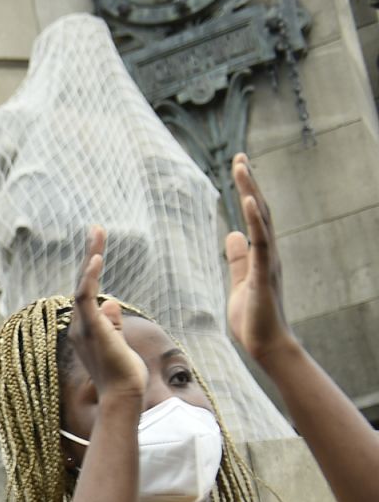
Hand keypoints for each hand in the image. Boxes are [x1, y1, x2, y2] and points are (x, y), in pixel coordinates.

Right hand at [68, 226, 146, 401]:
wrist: (123, 395)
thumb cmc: (124, 375)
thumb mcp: (120, 344)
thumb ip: (113, 323)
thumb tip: (111, 302)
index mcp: (85, 330)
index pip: (86, 294)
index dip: (91, 271)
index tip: (97, 250)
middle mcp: (78, 326)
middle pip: (82, 283)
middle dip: (89, 255)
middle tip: (96, 230)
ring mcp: (83, 326)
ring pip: (82, 284)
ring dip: (90, 256)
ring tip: (97, 232)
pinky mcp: (91, 327)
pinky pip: (85, 296)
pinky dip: (90, 276)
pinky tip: (96, 258)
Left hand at [225, 154, 301, 363]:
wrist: (266, 344)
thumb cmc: (254, 318)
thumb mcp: (240, 281)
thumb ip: (238, 259)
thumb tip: (232, 235)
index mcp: (262, 254)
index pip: (254, 216)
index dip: (247, 191)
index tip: (239, 168)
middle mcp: (269, 252)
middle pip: (259, 210)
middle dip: (249, 183)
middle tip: (239, 157)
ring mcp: (269, 261)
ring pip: (260, 219)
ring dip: (250, 192)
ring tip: (242, 167)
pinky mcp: (264, 274)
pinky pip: (261, 243)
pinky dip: (254, 221)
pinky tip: (247, 201)